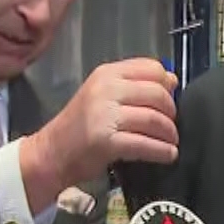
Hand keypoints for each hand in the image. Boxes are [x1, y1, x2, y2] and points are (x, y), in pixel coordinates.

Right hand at [22, 58, 177, 207]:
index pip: (152, 68)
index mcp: (107, 73)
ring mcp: (105, 115)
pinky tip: (168, 155)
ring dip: (169, 134)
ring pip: (154, 120)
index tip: (170, 100)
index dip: (167, 85)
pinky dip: (162, 151)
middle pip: (157, 94)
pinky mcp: (107, 141)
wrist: (51, 153)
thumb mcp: (102, 95)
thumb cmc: (79, 125)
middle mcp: (106, 89)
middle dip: (171, 113)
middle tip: (171, 126)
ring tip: (171, 142)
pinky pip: (145, 144)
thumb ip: (134, 85)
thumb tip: (173, 80)